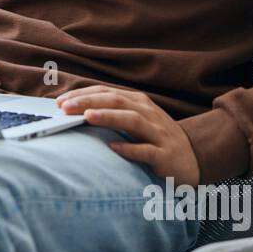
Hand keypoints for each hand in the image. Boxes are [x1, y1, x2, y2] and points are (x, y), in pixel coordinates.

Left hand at [56, 86, 200, 185]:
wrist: (193, 158)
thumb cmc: (155, 138)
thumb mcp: (135, 121)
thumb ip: (111, 113)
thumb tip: (74, 112)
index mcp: (138, 103)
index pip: (107, 93)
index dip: (83, 95)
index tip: (60, 102)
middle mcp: (148, 114)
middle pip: (117, 101)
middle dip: (89, 102)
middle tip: (65, 107)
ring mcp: (158, 134)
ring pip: (132, 120)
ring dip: (108, 117)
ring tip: (87, 117)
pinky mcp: (165, 156)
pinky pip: (147, 150)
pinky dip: (130, 149)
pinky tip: (113, 148)